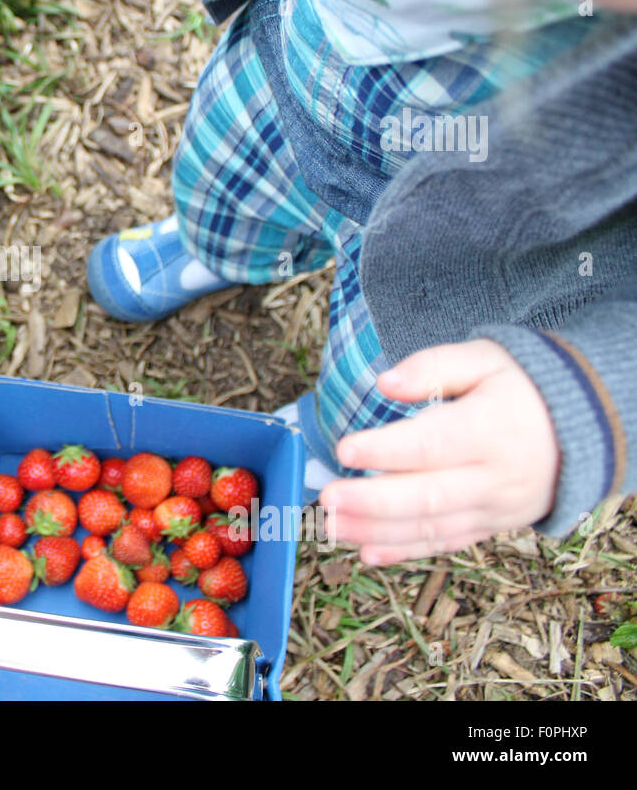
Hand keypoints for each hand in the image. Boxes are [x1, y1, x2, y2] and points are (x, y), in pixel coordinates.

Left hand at [320, 339, 560, 565]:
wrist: (584, 428)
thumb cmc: (523, 386)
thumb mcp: (486, 358)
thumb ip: (434, 366)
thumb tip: (385, 381)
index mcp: (493, 429)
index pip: (433, 445)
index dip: (387, 449)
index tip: (344, 448)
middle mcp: (496, 477)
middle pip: (428, 496)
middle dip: (372, 501)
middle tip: (327, 498)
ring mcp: (495, 508)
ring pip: (432, 527)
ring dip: (377, 531)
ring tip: (332, 526)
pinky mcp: (492, 526)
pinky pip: (446, 544)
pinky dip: (406, 552)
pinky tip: (366, 553)